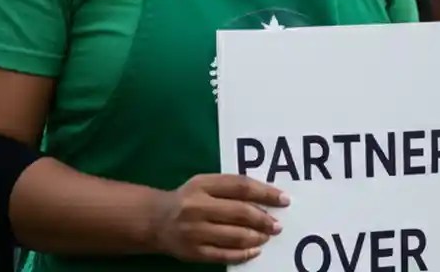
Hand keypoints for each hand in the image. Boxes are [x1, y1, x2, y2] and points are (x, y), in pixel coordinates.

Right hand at [147, 174, 288, 264]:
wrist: (156, 220)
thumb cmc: (188, 199)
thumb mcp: (204, 184)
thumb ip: (230, 187)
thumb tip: (267, 198)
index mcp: (201, 184)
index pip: (240, 186)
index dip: (265, 192)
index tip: (283, 199)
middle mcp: (197, 206)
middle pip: (240, 212)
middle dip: (264, 219)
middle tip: (277, 225)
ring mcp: (194, 231)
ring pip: (235, 235)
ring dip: (257, 237)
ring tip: (267, 236)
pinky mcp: (193, 252)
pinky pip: (224, 255)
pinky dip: (243, 253)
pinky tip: (255, 250)